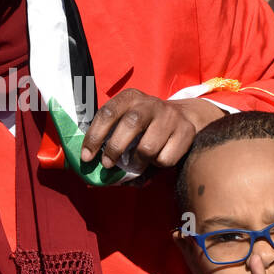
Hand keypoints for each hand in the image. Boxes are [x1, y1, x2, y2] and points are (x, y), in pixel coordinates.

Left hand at [79, 92, 221, 174]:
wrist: (183, 116)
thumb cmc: (145, 125)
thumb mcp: (125, 122)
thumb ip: (108, 140)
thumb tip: (91, 175)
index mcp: (130, 98)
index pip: (108, 113)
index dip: (94, 136)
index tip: (87, 156)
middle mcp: (150, 103)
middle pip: (130, 124)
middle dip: (115, 148)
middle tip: (108, 164)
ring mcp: (170, 117)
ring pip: (147, 148)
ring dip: (137, 162)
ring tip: (135, 163)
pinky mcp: (186, 132)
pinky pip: (165, 159)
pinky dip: (157, 165)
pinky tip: (156, 159)